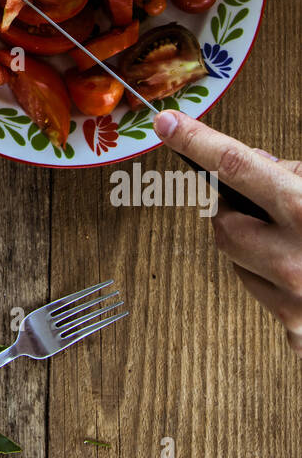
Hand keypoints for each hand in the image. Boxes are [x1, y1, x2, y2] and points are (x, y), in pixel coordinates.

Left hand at [155, 110, 301, 353]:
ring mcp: (294, 301)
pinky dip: (276, 282)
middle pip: (223, 226)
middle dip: (233, 212)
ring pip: (238, 263)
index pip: (236, 166)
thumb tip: (252, 167)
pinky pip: (263, 296)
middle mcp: (295, 258)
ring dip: (255, 249)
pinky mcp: (296, 333)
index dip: (197, 142)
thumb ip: (291, 176)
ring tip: (298, 246)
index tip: (167, 124)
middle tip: (261, 206)